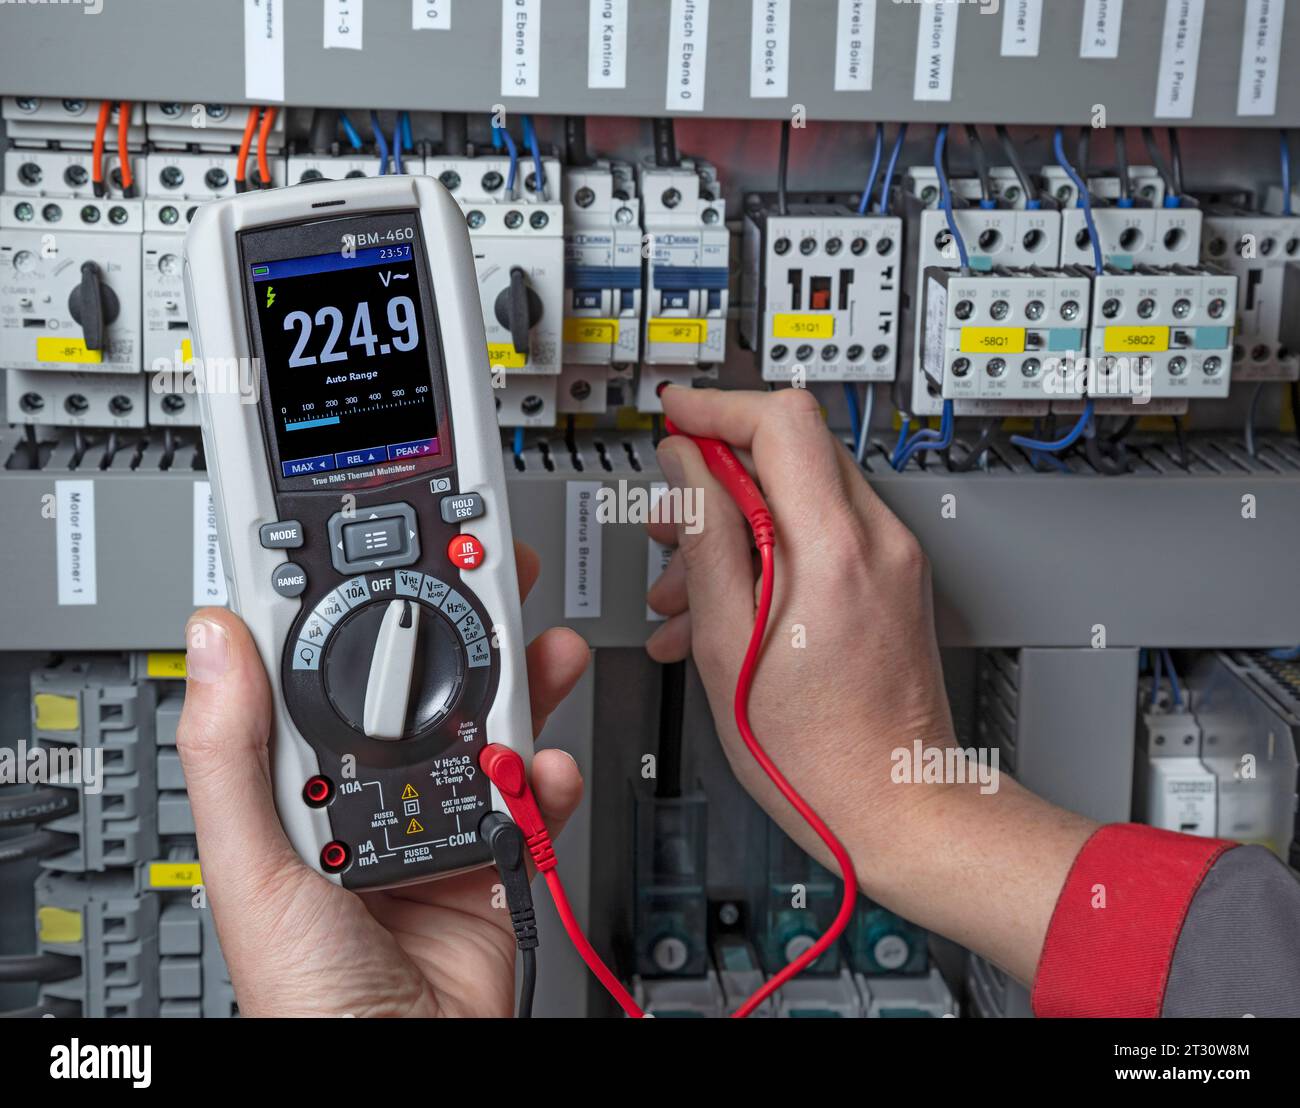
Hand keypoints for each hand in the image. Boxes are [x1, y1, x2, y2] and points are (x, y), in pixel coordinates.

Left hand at [176, 542, 587, 1016]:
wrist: (405, 1062)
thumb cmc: (308, 991)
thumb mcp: (252, 863)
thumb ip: (231, 751)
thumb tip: (215, 639)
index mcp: (305, 775)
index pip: (324, 665)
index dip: (346, 598)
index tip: (371, 539)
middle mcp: (375, 784)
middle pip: (422, 679)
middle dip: (459, 619)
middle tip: (486, 568)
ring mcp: (441, 813)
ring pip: (488, 721)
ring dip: (523, 679)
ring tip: (543, 649)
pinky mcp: (498, 846)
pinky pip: (532, 792)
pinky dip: (547, 776)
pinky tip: (542, 770)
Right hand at [645, 387, 1093, 983]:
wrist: (896, 802)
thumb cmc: (817, 752)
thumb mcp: (727, 644)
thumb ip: (707, 540)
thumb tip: (688, 468)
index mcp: (836, 550)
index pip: (781, 422)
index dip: (717, 410)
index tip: (676, 418)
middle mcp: (879, 541)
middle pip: (792, 451)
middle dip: (719, 476)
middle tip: (671, 523)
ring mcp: (892, 560)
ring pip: (801, 496)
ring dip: (736, 523)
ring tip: (686, 590)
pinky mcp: (892, 581)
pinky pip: (821, 536)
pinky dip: (769, 553)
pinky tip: (725, 610)